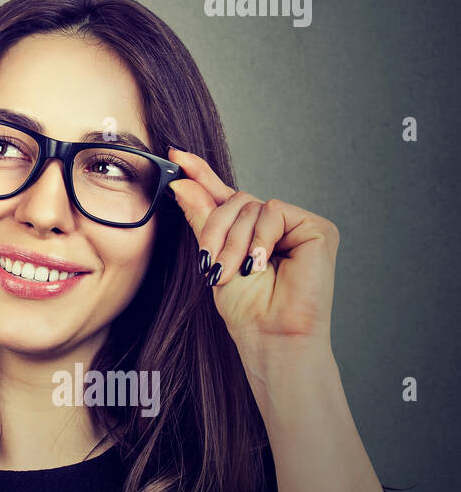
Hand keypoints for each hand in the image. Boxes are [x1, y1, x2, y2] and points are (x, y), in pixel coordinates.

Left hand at [167, 147, 338, 381]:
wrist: (269, 336)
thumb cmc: (245, 308)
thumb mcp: (213, 255)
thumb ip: (202, 217)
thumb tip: (182, 182)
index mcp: (251, 231)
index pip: (224, 196)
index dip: (201, 175)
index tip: (175, 155)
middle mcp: (275, 225)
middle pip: (235, 200)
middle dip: (215, 230)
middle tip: (211, 263)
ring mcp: (297, 225)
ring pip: (250, 205)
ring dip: (234, 240)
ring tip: (236, 271)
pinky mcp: (317, 228)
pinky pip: (274, 211)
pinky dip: (260, 238)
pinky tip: (262, 263)